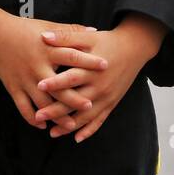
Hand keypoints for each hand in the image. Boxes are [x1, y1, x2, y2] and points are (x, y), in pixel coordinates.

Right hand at [0, 15, 108, 130]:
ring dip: (56, 115)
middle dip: (74, 98)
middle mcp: (37, 66)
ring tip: (70, 125)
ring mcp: (25, 79)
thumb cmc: (24, 28)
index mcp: (48, 48)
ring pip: (42, 102)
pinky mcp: (13, 87)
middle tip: (89, 106)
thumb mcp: (48, 26)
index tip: (105, 66)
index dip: (89, 60)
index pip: (72, 55)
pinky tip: (43, 125)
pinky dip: (32, 118)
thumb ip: (71, 31)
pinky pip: (22, 107)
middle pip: (59, 85)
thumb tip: (94, 29)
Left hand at [36, 16, 165, 141]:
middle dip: (56, 110)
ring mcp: (106, 96)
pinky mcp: (112, 102)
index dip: (56, 82)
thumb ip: (66, 37)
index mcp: (92, 68)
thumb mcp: (88, 37)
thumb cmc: (108, 41)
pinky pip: (100, 120)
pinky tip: (77, 138)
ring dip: (69, 125)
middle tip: (38, 116)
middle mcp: (99, 85)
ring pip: (86, 115)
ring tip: (52, 133)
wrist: (135, 48)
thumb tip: (44, 36)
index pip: (72, 77)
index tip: (39, 86)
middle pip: (75, 100)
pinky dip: (89, 130)